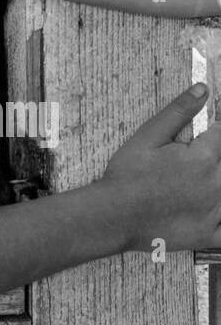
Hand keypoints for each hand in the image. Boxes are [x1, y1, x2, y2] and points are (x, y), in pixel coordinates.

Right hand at [101, 85, 220, 251]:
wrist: (113, 217)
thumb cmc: (127, 175)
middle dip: (215, 155)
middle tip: (192, 162)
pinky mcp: (210, 235)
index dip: (216, 132)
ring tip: (194, 179)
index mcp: (204, 158)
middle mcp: (216, 184)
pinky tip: (213, 207)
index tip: (206, 137)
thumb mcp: (148, 136)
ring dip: (218, 181)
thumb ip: (179, 111)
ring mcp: (216, 212)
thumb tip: (203, 89)